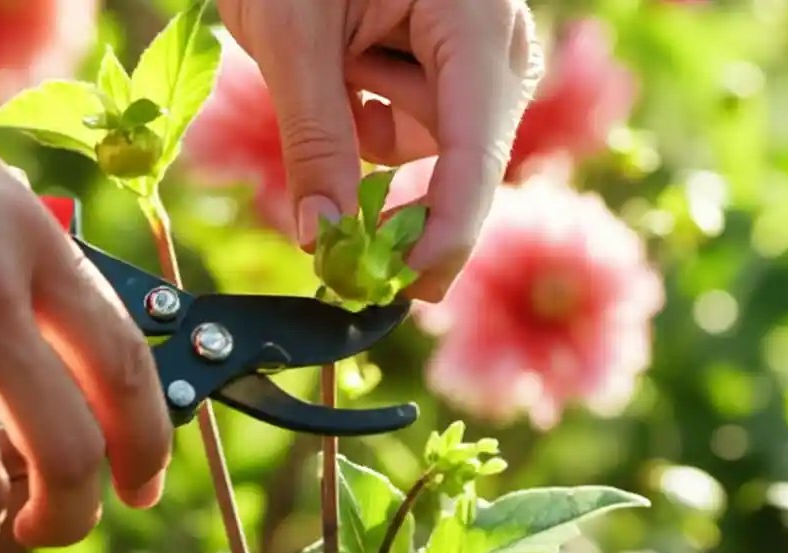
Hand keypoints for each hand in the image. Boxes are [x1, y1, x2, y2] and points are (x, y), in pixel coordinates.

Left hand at [217, 0, 541, 300]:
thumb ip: (314, 141)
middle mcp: (496, 39)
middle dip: (394, 175)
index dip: (448, 229)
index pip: (476, 148)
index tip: (410, 291)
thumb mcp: (291, 34)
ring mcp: (480, 52)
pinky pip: (411, 125)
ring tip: (333, 52)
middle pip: (462, 156)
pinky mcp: (452, 64)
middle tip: (334, 184)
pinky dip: (367, 112)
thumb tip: (322, 241)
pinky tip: (346, 58)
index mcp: (475, 18)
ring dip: (366, 124)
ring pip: (427, 145)